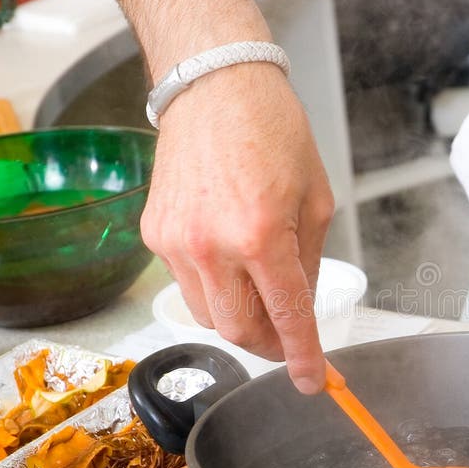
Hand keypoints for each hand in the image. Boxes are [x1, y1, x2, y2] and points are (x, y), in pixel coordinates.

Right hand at [140, 62, 334, 393]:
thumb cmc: (272, 130)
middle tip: (288, 336)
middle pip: (238, 332)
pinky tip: (228, 255)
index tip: (314, 381)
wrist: (213, 85)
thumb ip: (308, 262)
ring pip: (209, 315)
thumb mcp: (315, 198)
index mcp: (260, 234)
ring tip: (259, 286)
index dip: (303, 357)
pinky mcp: (154, 235)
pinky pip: (187, 285)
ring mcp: (174, 243)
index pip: (286, 316)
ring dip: (240, 317)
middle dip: (269, 344)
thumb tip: (300, 308)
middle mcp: (210, 245)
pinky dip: (214, 287)